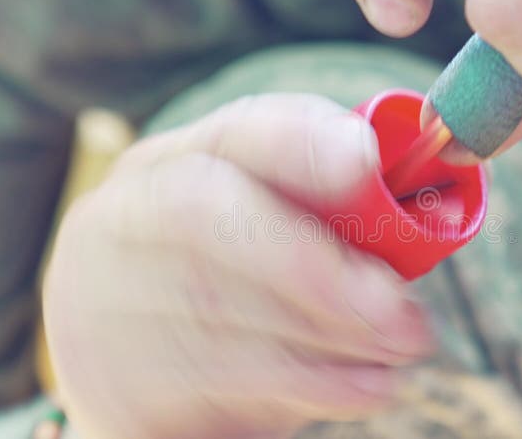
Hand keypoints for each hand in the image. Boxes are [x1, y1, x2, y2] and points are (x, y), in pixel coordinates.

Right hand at [44, 94, 432, 438]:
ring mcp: (102, 298)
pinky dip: (310, 386)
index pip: (229, 132)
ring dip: (332, 338)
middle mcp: (122, 219)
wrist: (134, 370)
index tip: (364, 160)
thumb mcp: (263, 232)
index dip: (297, 141)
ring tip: (403, 354)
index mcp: (170, 167)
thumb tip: (418, 216)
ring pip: (219, 308)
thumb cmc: (226, 288)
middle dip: (321, 268)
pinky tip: (367, 390)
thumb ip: (320, 213)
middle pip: (207, 217)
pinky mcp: (113, 379)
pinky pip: (216, 380)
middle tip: (407, 315)